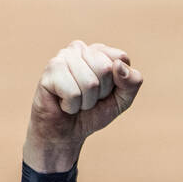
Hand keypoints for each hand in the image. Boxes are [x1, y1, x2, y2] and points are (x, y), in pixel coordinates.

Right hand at [23, 39, 142, 172]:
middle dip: (100, 93)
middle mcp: (79, 48)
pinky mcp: (50, 70)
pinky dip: (72, 106)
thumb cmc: (93, 113)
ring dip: (85, 102)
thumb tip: (119, 66)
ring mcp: (63, 57)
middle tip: (87, 98)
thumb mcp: (122, 100)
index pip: (120, 58)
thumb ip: (132, 82)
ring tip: (76, 101)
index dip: (117, 83)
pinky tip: (63, 103)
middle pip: (105, 69)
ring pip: (89, 82)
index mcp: (99, 51)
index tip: (104, 91)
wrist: (66, 132)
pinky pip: (73, 93)